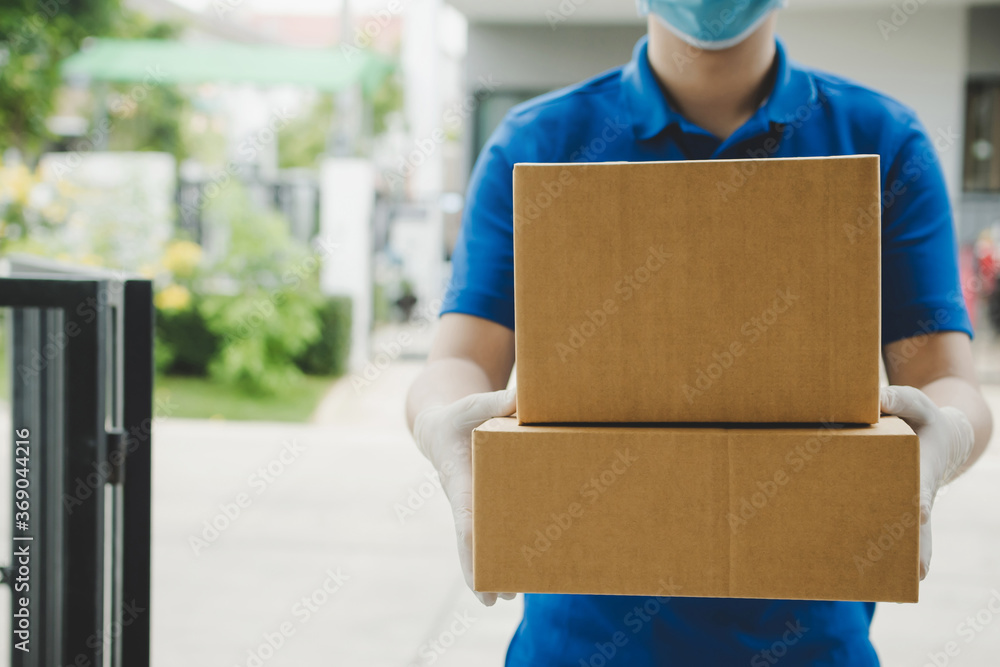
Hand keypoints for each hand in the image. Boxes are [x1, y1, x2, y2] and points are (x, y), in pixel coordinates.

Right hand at [413, 388, 517, 604]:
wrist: (440, 427)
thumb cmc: (458, 417)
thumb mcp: (471, 404)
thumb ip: (493, 402)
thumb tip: (518, 399)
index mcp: (460, 483)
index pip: (466, 524)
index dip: (472, 552)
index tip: (480, 579)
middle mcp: (465, 500)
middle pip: (472, 544)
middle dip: (483, 572)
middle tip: (500, 600)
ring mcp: (473, 506)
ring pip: (482, 542)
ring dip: (495, 566)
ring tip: (514, 597)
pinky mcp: (484, 504)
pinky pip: (493, 529)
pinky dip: (504, 547)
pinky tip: (524, 565)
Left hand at [880, 385, 974, 578]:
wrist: (938, 438)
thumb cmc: (922, 420)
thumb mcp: (916, 403)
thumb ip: (901, 399)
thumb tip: (877, 400)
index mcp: (922, 470)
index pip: (921, 490)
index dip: (918, 502)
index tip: (918, 514)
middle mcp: (917, 496)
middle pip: (914, 529)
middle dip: (909, 548)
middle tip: (905, 572)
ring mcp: (908, 509)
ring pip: (904, 541)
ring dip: (893, 561)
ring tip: (872, 586)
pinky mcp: (893, 511)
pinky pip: (888, 535)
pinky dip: (880, 554)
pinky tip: (853, 574)